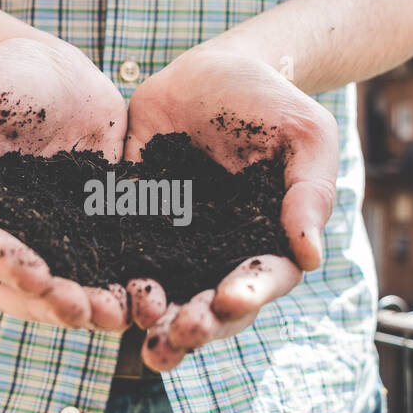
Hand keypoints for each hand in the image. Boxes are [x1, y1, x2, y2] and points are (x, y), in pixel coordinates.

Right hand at [0, 36, 129, 329]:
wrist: (51, 69)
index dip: (7, 267)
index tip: (39, 277)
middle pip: (20, 288)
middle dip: (53, 304)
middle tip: (87, 312)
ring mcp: (46, 243)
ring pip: (61, 290)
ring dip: (89, 308)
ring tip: (119, 315)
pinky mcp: (88, 236)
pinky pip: (103, 270)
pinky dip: (121, 286)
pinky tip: (147, 294)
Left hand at [123, 48, 337, 369]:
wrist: (212, 70)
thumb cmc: (272, 103)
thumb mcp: (305, 135)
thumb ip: (310, 191)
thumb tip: (310, 255)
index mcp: (267, 241)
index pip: (263, 279)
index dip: (249, 293)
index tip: (229, 299)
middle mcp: (220, 255)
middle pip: (213, 306)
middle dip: (200, 325)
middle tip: (182, 333)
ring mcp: (175, 245)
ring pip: (167, 298)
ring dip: (158, 325)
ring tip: (149, 343)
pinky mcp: (133, 224)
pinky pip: (120, 261)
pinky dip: (112, 286)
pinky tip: (102, 301)